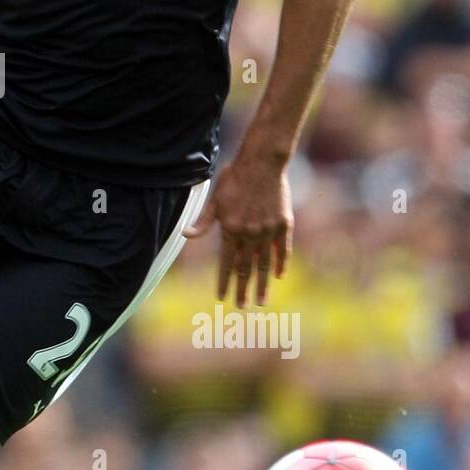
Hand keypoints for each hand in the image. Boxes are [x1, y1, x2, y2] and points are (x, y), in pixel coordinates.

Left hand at [184, 157, 292, 306]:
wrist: (262, 162)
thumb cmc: (234, 178)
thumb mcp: (215, 199)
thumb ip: (204, 222)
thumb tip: (186, 235)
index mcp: (231, 229)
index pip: (227, 262)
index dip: (224, 281)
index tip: (221, 297)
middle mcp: (250, 233)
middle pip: (246, 268)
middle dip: (242, 289)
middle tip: (241, 307)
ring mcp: (268, 230)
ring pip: (265, 263)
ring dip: (262, 284)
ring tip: (260, 301)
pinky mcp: (284, 224)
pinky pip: (283, 249)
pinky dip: (281, 263)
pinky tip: (278, 276)